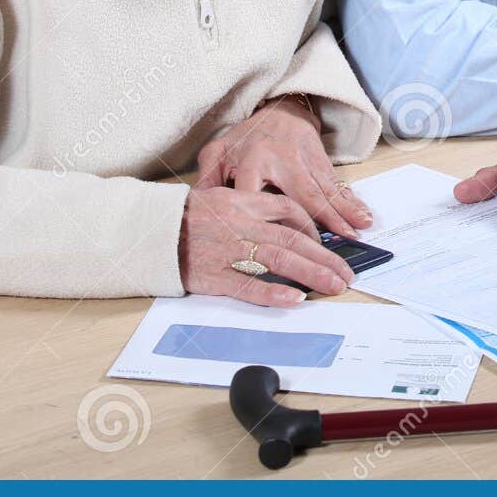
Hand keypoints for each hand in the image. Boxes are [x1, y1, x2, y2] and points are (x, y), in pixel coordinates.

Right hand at [178, 187, 353, 307]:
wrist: (149, 231)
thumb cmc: (187, 215)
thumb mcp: (224, 198)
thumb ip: (255, 207)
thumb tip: (291, 224)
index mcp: (244, 203)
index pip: (289, 211)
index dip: (314, 228)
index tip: (328, 244)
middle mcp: (241, 225)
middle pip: (293, 240)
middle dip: (326, 258)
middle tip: (347, 273)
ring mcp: (228, 251)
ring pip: (279, 261)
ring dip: (311, 274)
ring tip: (334, 285)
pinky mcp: (213, 276)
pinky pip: (248, 286)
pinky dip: (273, 292)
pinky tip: (295, 298)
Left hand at [195, 95, 372, 237]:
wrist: (280, 109)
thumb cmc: (246, 138)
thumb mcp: (219, 151)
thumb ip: (207, 179)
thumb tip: (196, 206)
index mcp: (252, 161)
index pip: (255, 195)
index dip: (262, 219)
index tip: (271, 244)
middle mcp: (281, 160)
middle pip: (302, 194)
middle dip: (322, 219)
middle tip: (335, 242)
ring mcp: (304, 159)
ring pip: (325, 189)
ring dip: (343, 210)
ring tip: (359, 228)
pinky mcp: (320, 159)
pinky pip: (336, 183)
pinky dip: (350, 200)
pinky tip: (362, 214)